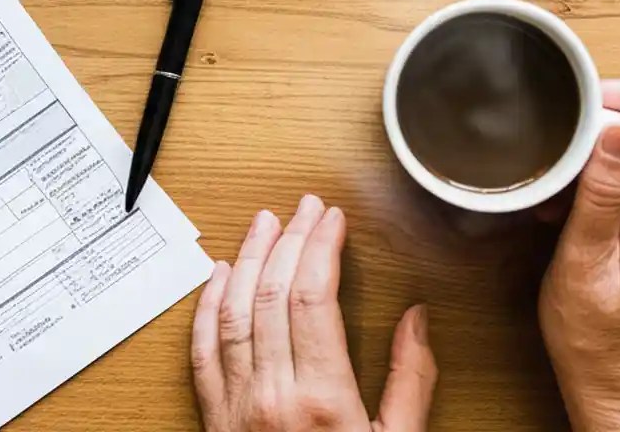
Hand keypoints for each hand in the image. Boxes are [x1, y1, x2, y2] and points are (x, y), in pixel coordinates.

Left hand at [192, 195, 437, 430]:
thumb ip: (409, 382)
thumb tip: (416, 320)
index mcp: (323, 399)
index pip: (314, 298)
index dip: (322, 248)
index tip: (333, 220)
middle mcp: (273, 395)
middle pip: (273, 295)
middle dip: (291, 241)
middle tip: (305, 208)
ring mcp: (237, 404)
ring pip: (234, 313)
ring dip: (249, 260)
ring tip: (265, 225)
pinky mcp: (215, 416)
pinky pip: (202, 350)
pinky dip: (208, 306)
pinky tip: (219, 276)